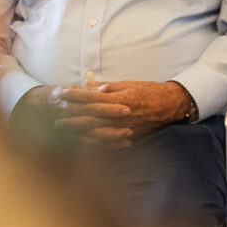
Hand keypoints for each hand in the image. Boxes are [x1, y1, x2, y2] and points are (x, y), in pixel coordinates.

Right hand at [11, 85, 133, 145]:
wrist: (35, 109)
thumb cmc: (59, 96)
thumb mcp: (72, 90)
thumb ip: (90, 90)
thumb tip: (107, 88)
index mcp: (70, 98)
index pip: (91, 101)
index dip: (108, 104)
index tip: (126, 106)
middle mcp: (69, 113)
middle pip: (92, 116)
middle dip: (110, 117)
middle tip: (130, 117)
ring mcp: (68, 128)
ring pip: (90, 133)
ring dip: (110, 134)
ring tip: (129, 134)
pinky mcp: (69, 139)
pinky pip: (89, 144)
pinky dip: (106, 145)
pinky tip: (122, 144)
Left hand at [12, 80, 193, 146]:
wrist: (171, 105)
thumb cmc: (150, 91)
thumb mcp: (129, 84)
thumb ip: (109, 86)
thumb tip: (89, 84)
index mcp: (120, 98)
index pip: (92, 97)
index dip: (75, 95)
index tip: (61, 93)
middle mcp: (120, 114)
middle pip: (90, 117)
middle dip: (71, 117)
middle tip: (55, 118)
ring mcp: (124, 127)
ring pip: (96, 130)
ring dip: (78, 131)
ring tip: (64, 131)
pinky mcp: (129, 135)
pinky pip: (108, 140)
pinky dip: (94, 141)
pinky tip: (82, 142)